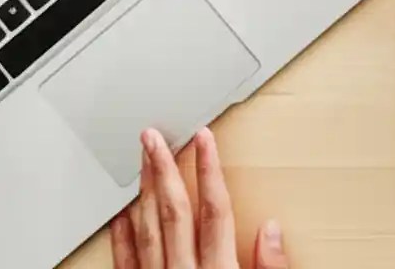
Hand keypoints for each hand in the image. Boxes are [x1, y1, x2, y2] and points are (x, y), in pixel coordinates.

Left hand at [110, 128, 288, 268]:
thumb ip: (270, 267)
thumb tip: (272, 231)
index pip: (214, 210)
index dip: (209, 170)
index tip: (205, 140)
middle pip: (174, 212)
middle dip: (165, 169)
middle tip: (154, 138)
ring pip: (148, 229)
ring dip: (145, 191)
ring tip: (142, 160)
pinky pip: (126, 260)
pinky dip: (123, 237)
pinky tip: (122, 214)